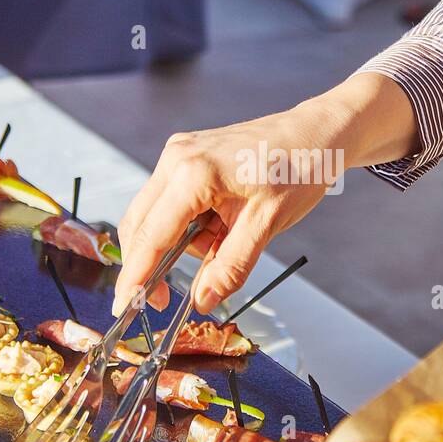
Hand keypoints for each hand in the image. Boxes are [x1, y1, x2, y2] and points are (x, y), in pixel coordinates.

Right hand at [112, 74, 419, 316]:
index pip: (151, 237)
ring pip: (154, 216)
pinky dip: (187, 225)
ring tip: (227, 239)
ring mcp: (179, 154)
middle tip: (169, 298)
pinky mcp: (187, 157)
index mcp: (193, 173)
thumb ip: (231, 265)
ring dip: (179, 243)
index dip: (135, 277)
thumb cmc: (298, 168)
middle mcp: (176, 158)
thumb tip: (202, 300)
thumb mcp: (268, 224)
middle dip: (151, 264)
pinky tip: (221, 225)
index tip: (126, 308)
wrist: (317, 134)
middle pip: (139, 226)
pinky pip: (171, 202)